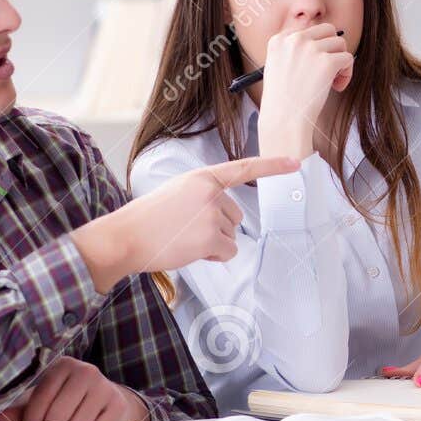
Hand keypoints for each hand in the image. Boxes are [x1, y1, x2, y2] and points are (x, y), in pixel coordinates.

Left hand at [0, 356, 148, 420]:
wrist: (109, 397)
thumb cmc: (70, 398)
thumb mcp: (46, 398)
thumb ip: (23, 407)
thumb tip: (1, 419)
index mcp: (63, 365)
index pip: (40, 399)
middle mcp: (86, 371)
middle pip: (56, 416)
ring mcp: (104, 387)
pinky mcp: (117, 406)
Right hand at [72, 155, 298, 289]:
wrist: (125, 236)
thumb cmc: (147, 220)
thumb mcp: (177, 194)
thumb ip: (203, 197)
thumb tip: (227, 221)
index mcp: (202, 178)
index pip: (243, 168)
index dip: (271, 166)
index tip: (295, 163)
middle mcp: (211, 193)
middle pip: (236, 217)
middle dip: (217, 229)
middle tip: (185, 230)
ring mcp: (212, 215)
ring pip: (231, 237)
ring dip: (212, 243)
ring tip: (183, 239)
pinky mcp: (210, 238)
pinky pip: (228, 252)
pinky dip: (213, 257)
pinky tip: (189, 251)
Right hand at [256, 22, 353, 159]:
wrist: (283, 120)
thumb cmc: (282, 101)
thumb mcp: (277, 67)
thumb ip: (293, 52)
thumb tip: (320, 43)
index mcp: (279, 39)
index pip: (308, 30)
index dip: (316, 47)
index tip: (313, 66)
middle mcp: (294, 39)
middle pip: (327, 30)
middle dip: (332, 48)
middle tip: (328, 69)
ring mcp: (311, 49)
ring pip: (340, 44)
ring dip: (340, 62)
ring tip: (331, 81)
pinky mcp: (327, 62)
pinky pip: (348, 58)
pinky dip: (347, 74)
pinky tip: (336, 87)